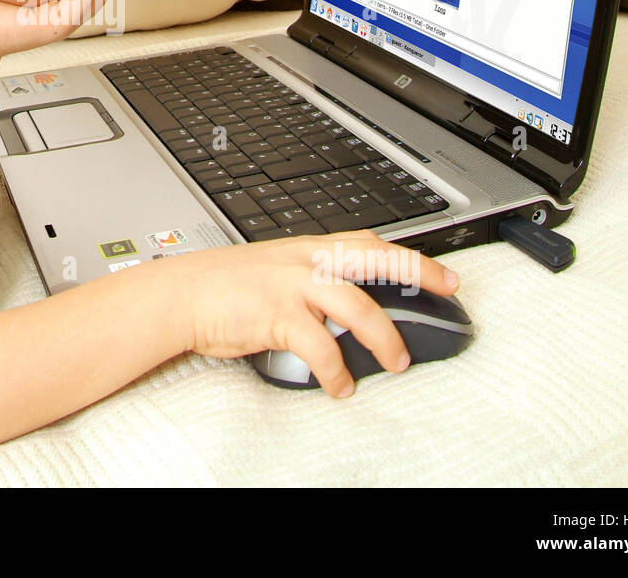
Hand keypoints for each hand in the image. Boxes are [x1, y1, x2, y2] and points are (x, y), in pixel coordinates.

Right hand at [171, 229, 460, 396]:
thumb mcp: (272, 271)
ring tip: (396, 361)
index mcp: (306, 249)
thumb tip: (341, 307)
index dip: (408, 255)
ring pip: (357, 303)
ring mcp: (291, 284)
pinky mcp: (276, 314)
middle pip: (374, 258)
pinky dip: (336, 370)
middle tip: (448, 291)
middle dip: (418, 271)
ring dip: (384, 336)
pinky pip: (321, 345)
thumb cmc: (221, 287)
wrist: (179, 294)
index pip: (368, 242)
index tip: (440, 271)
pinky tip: (341, 385)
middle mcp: (305, 260)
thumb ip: (307, 281)